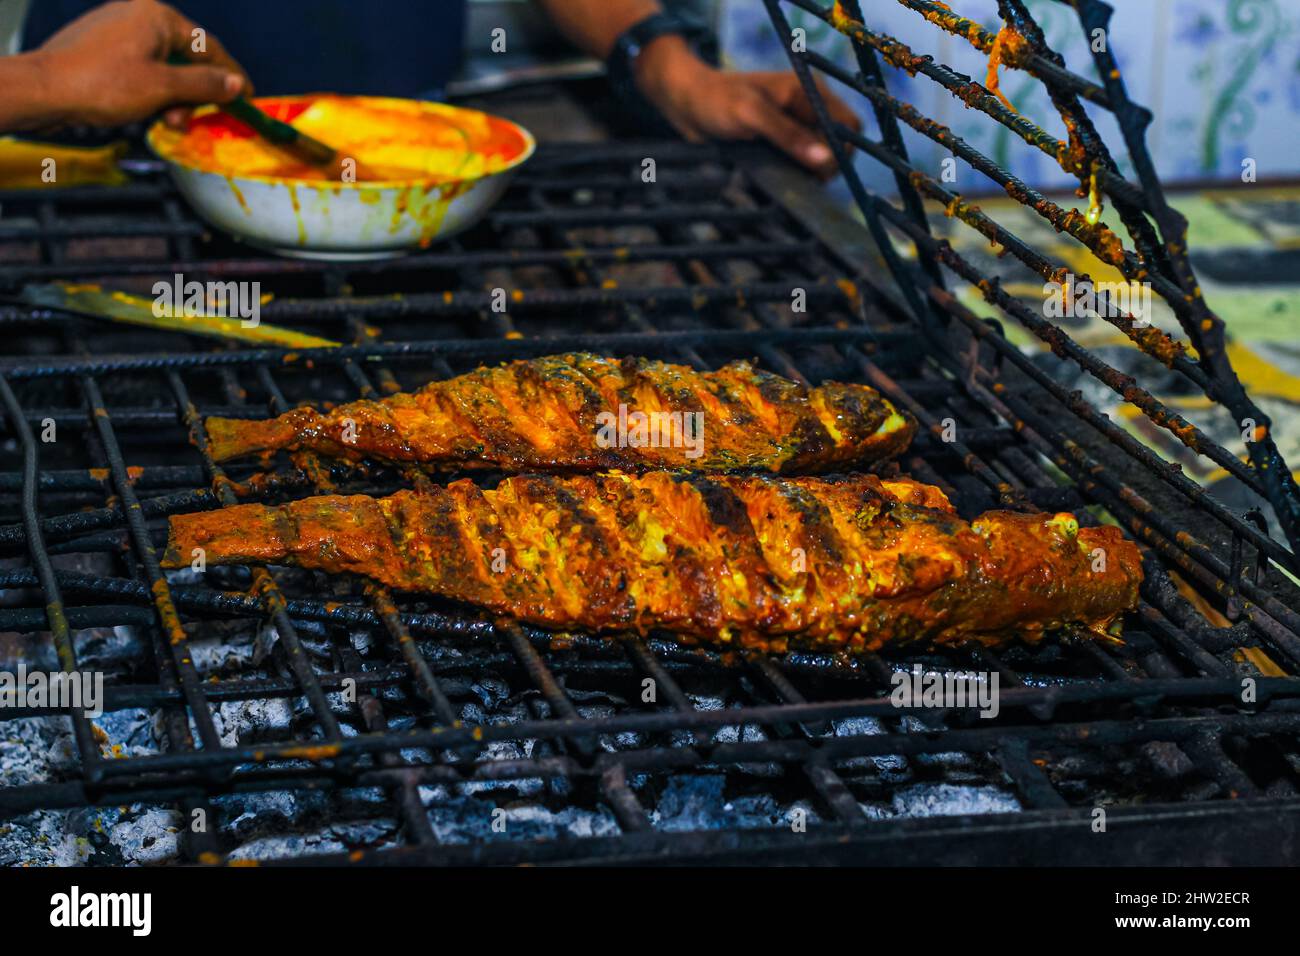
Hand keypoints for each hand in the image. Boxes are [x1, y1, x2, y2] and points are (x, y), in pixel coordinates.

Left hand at [31, 0, 250, 126]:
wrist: (43, 90)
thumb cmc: (104, 84)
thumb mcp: (163, 88)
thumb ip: (205, 84)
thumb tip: (236, 84)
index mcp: (157, 16)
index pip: (208, 47)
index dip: (231, 75)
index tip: (248, 98)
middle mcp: (138, 15)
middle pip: (185, 58)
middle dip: (194, 94)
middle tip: (192, 120)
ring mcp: (118, 30)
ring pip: (163, 67)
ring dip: (173, 99)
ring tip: (165, 122)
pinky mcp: (102, 47)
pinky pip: (141, 69)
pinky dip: (152, 93)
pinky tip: (147, 112)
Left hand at [634, 36, 860, 176]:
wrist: (685, 104)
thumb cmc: (715, 101)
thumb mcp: (751, 116)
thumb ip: (788, 135)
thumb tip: (825, 160)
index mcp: (808, 90)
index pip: (847, 125)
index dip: (841, 151)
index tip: (819, 173)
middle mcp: (807, 107)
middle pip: (838, 144)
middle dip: (826, 166)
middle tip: (801, 180)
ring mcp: (795, 125)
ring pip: (821, 157)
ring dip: (810, 173)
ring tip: (785, 178)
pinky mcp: (782, 141)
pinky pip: (802, 162)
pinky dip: (797, 174)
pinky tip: (780, 178)